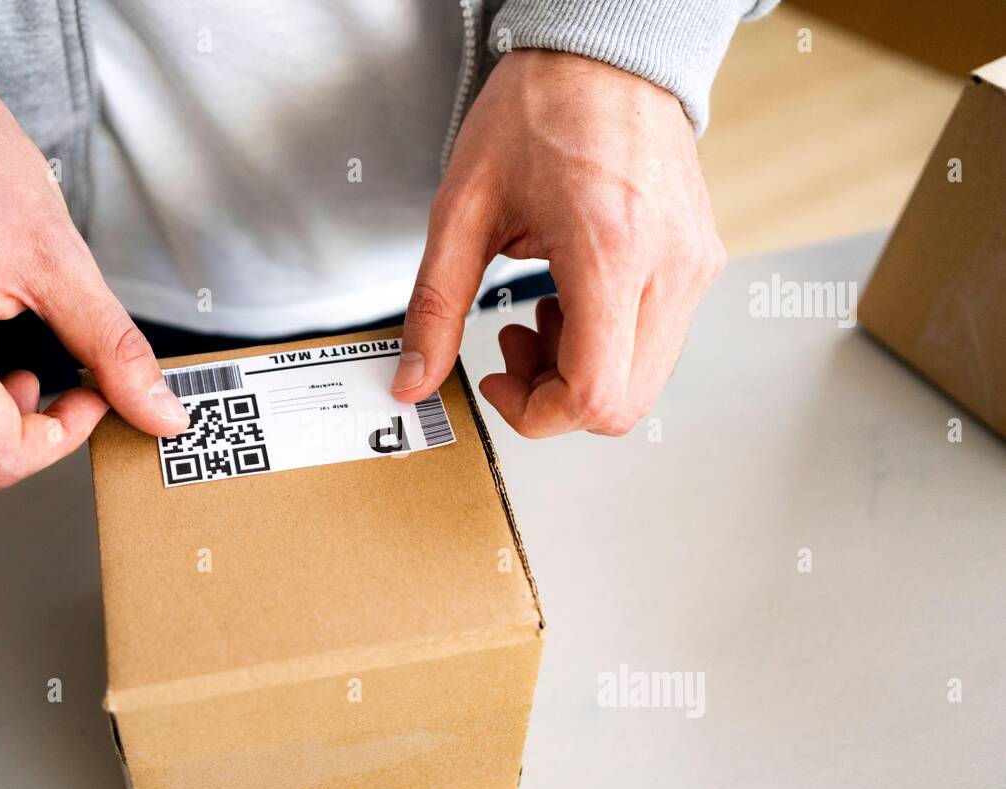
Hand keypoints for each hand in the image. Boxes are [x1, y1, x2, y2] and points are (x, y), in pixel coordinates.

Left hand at [393, 51, 725, 436]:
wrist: (604, 49)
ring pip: (644, 378)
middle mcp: (670, 267)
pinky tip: (570, 295)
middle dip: (556, 399)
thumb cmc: (539, 110)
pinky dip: (608, 341)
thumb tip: (412, 380)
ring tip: (537, 313)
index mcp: (611, 252)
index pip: (595, 394)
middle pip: (624, 403)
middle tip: (512, 349)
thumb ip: (435, 306)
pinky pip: (658, 340)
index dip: (538, 414)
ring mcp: (696, 265)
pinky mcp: (701, 260)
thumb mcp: (464, 209)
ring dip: (581, 370)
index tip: (496, 382)